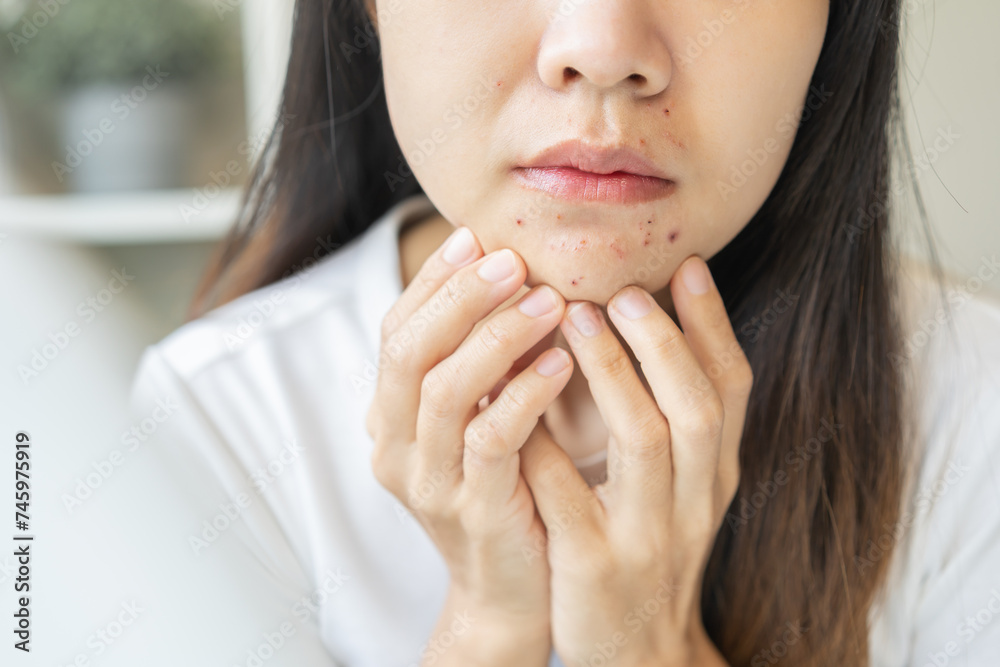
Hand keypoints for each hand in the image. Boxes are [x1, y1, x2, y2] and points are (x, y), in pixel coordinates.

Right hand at [366, 225, 574, 665]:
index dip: (432, 282)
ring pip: (444, 389)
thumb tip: (512, 276)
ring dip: (497, 335)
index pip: (395, 332)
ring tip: (548, 301)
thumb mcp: (480, 421)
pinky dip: (525, 392)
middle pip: (408, 352)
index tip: (474, 237)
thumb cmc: (507, 490)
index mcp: (390, 417)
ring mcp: (427, 481)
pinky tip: (562, 362)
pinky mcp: (472, 508)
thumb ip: (479, 363)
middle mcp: (393, 446)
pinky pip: (491, 438)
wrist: (513, 591)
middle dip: (459, 296)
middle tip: (511, 258)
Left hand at [519, 256, 748, 666]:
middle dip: (663, 339)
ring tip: (575, 317)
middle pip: (698, 406)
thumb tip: (649, 329)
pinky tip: (516, 398)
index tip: (688, 266)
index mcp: (716, 476)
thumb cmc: (648, 551)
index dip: (714, 326)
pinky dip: (546, 441)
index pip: (732, 389)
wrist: (638, 653)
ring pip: (645, 440)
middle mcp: (696, 501)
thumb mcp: (679, 491)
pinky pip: (569, 494)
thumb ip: (671, 424)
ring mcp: (648, 535)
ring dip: (613, 372)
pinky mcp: (594, 565)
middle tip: (624, 285)